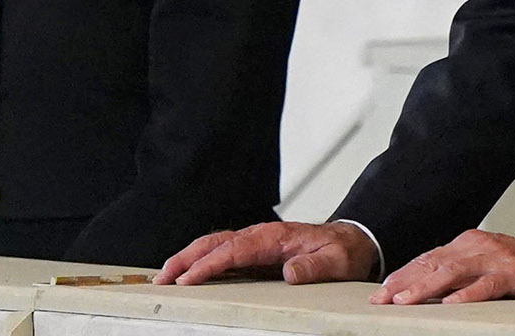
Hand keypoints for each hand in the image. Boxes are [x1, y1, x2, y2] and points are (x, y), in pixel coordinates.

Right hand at [153, 220, 379, 285]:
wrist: (352, 240)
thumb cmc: (343, 251)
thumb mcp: (336, 261)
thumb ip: (314, 266)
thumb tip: (291, 272)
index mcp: (276, 237)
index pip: (235, 249)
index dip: (209, 264)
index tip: (189, 278)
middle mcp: (262, 236)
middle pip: (216, 242)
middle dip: (186, 258)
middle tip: (163, 276)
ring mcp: (257, 242)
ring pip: (215, 245)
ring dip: (189, 258)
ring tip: (166, 275)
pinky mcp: (257, 251)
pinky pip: (224, 253)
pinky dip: (203, 260)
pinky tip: (190, 272)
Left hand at [372, 229, 514, 304]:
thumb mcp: (484, 265)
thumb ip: (458, 273)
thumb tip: (424, 289)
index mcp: (467, 243)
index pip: (427, 259)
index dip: (402, 275)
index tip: (380, 292)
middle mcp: (478, 246)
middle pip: (433, 263)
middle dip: (404, 282)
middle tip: (381, 299)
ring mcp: (496, 258)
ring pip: (453, 272)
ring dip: (425, 287)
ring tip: (405, 301)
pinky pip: (488, 285)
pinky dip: (468, 294)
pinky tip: (451, 304)